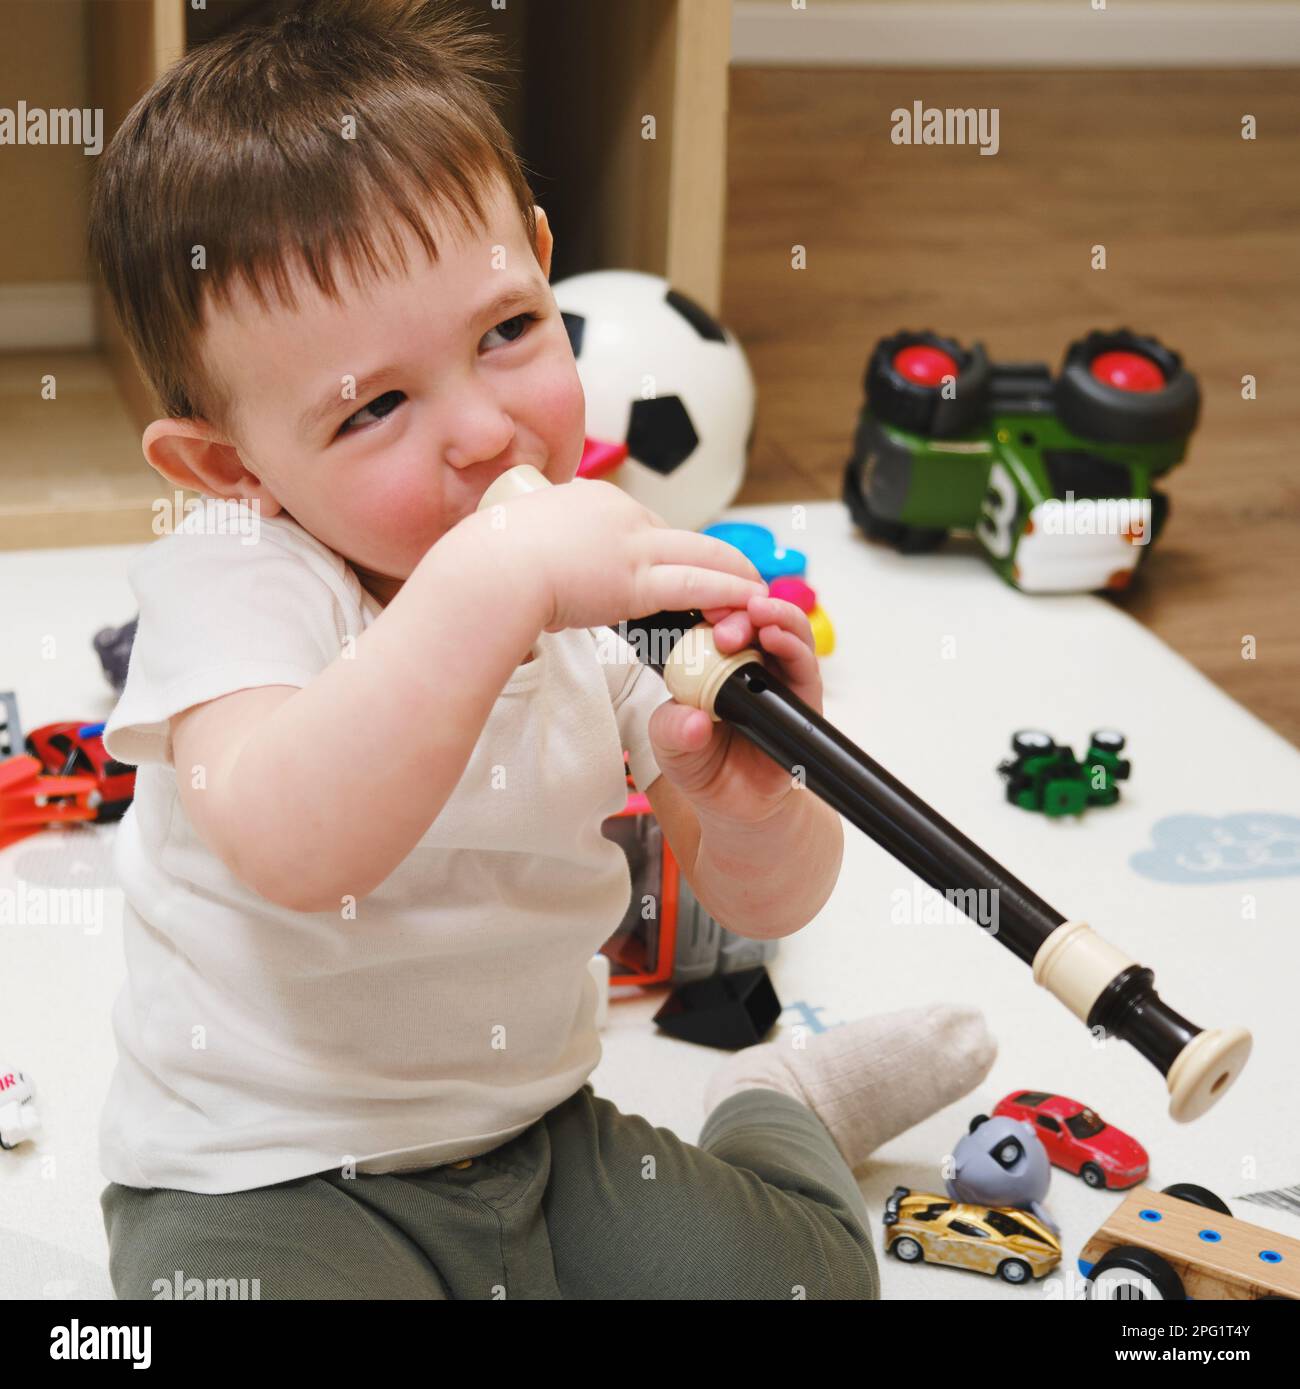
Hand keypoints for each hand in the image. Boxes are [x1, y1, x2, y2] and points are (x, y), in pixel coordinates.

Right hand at [482, 479, 767, 632]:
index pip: (639, 522)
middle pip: (679, 534)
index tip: (674, 565)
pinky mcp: (635, 580)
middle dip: (713, 556)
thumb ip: (531, 548)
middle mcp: (618, 513)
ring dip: (734, 573)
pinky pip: (696, 585)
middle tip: (738, 574)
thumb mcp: (511, 540)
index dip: (663, 548)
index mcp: (589, 498)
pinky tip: (750, 600)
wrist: (490, 569)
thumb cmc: (488, 561)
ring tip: (758, 588)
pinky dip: (728, 592)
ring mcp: (630, 544)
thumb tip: (521, 566)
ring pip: (700, 555)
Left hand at [648, 593, 823, 825]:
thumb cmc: (702, 765)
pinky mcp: (803, 695)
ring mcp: (777, 674)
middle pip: (749, 616)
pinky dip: (793, 644)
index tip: (694, 601)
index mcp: (708, 661)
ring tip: (757, 613)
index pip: (710, 618)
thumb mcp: (671, 748)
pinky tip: (776, 637)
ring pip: (782, 628)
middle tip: (723, 624)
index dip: (706, 604)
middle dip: (737, 609)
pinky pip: (804, 663)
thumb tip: (693, 720)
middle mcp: (745, 661)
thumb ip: (672, 730)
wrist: (738, 807)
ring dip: (772, 615)